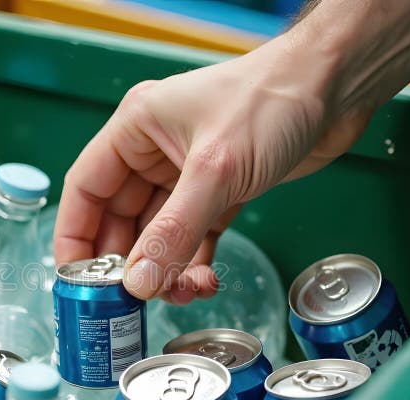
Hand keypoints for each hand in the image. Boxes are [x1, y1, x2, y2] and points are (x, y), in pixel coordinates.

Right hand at [54, 36, 369, 303]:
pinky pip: (194, 236)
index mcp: (136, 130)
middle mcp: (155, 153)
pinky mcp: (219, 192)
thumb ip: (173, 232)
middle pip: (121, 219)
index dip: (75, 237)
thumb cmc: (270, 102)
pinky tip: (204, 280)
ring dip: (167, 268)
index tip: (74, 280)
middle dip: (129, 262)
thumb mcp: (214, 171)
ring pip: (160, 234)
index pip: (87, 189)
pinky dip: (195, 262)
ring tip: (183, 291)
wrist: (335, 88)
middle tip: (133, 301)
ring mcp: (187, 174)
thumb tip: (138, 283)